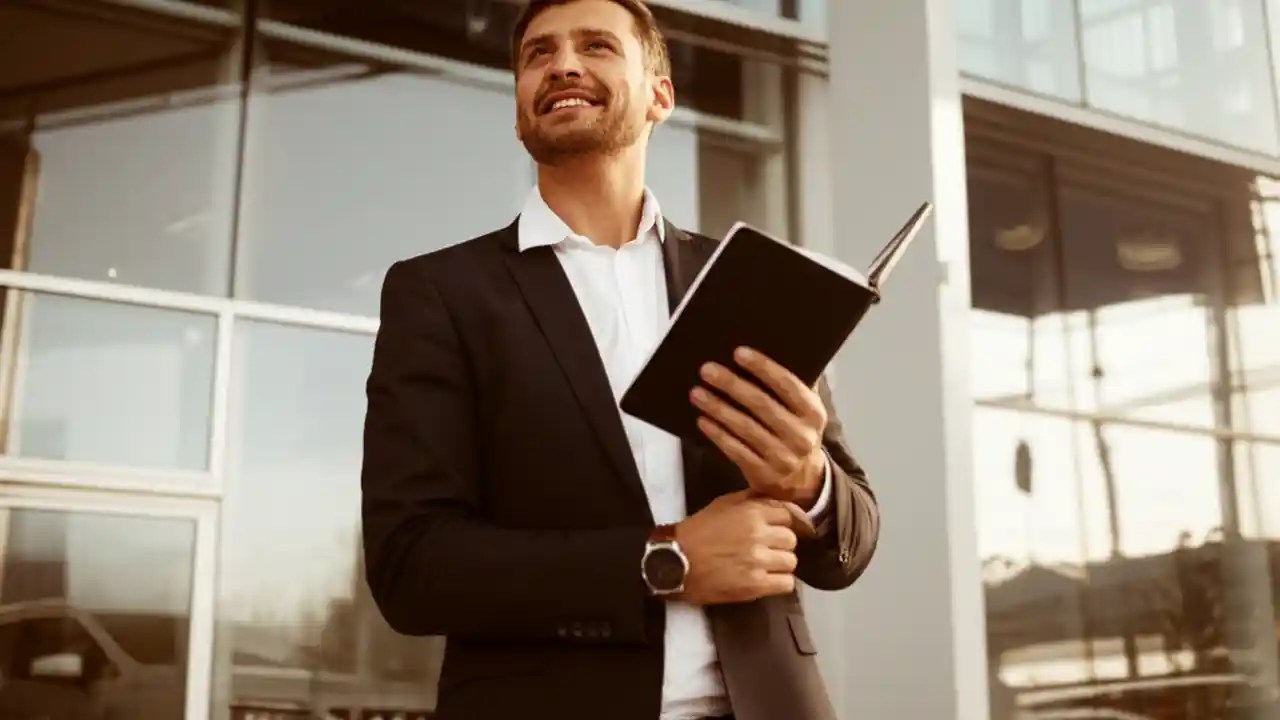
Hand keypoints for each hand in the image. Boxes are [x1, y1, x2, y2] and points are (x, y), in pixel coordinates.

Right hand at [674, 491, 800, 604]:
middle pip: (791, 540)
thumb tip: (773, 499)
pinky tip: (767, 580)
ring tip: (765, 566)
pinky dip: (779, 583)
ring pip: (791, 562)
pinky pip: (787, 584)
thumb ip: (750, 499)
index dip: (781, 523)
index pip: (787, 515)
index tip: (773, 530)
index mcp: (752, 513)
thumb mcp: (722, 504)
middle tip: (766, 550)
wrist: (675, 562)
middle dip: (780, 544)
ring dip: (780, 564)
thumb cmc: (697, 532)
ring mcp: (758, 561)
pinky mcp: (755, 585)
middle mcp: (759, 535)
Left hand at [690, 346, 827, 508]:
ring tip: (697, 392)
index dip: (763, 367)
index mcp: (813, 413)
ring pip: (745, 428)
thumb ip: (793, 385)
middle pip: (761, 405)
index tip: (738, 352)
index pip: (788, 385)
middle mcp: (801, 436)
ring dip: (718, 408)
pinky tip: (703, 420)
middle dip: (731, 384)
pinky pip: (735, 450)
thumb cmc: (796, 431)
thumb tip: (772, 347)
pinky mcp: (763, 473)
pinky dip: (717, 434)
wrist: (803, 480)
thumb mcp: (804, 411)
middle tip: (706, 369)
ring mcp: (782, 457)